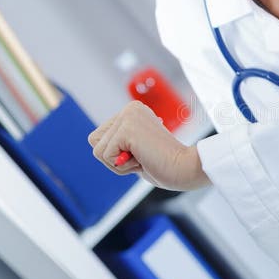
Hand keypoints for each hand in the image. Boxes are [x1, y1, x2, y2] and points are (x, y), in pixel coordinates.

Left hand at [88, 101, 208, 190]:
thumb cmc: (164, 165)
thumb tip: (93, 140)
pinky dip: (121, 166)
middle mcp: (129, 110)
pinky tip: (142, 159)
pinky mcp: (127, 129)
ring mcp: (127, 117)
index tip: (141, 154)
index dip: (116, 154)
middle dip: (114, 158)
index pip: (100, 137)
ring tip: (143, 158)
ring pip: (98, 150)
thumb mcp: (135, 149)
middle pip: (95, 142)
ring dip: (118, 163)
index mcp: (132, 111)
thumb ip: (117, 143)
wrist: (184, 168)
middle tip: (142, 157)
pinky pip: (105, 155)